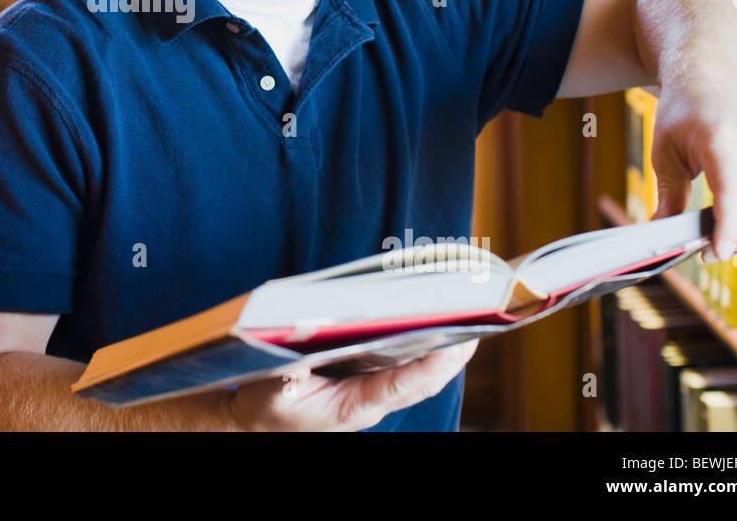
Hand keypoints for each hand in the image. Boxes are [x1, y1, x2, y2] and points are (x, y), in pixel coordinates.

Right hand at [226, 339, 477, 430]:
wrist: (256, 424)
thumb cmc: (265, 409)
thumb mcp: (270, 391)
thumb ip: (287, 371)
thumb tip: (305, 341)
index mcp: (353, 407)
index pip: (403, 386)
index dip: (433, 365)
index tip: (459, 342)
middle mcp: (371, 400)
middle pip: (424, 377)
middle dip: (453, 351)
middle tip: (480, 317)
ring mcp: (371, 390)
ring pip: (419, 371)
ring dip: (444, 346)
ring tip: (468, 312)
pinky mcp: (366, 378)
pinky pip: (405, 363)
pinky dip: (423, 343)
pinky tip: (433, 318)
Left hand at [649, 86, 736, 262]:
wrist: (708, 86)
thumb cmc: (681, 119)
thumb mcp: (664, 152)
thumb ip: (669, 192)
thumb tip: (663, 231)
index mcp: (719, 138)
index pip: (730, 190)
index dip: (727, 226)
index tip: (718, 253)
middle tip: (715, 256)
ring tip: (721, 246)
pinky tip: (733, 228)